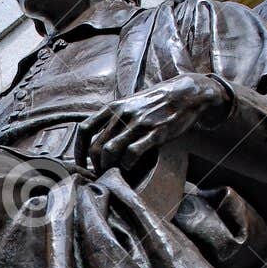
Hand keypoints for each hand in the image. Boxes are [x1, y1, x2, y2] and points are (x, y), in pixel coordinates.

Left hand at [77, 74, 231, 175]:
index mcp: (113, 107)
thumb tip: (99, 138)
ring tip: (113, 174)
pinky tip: (129, 168)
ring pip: (110, 151)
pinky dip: (127, 165)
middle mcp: (122, 114)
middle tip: (102, 173)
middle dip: (96, 165)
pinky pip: (132, 153)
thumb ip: (114, 118)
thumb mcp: (130, 103)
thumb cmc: (156, 102)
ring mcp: (138, 123)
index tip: (82, 164)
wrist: (186, 94)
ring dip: (109, 167)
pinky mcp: (155, 133)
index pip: (85, 130)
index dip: (80, 151)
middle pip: (96, 146)